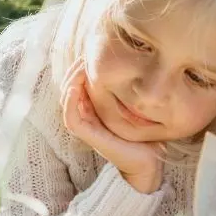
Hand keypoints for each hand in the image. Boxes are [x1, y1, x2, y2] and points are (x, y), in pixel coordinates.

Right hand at [61, 61, 163, 193]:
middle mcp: (88, 117)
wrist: (149, 161)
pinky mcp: (88, 136)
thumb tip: (138, 67)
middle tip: (84, 55)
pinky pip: (71, 118)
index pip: (78, 85)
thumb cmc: (146, 135)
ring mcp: (87, 127)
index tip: (90, 53)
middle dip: (74, 70)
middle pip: (69, 89)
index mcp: (96, 110)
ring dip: (70, 81)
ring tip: (80, 66)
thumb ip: (131, 92)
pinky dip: (70, 102)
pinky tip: (76, 87)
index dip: (80, 68)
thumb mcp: (137, 107)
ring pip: (67, 100)